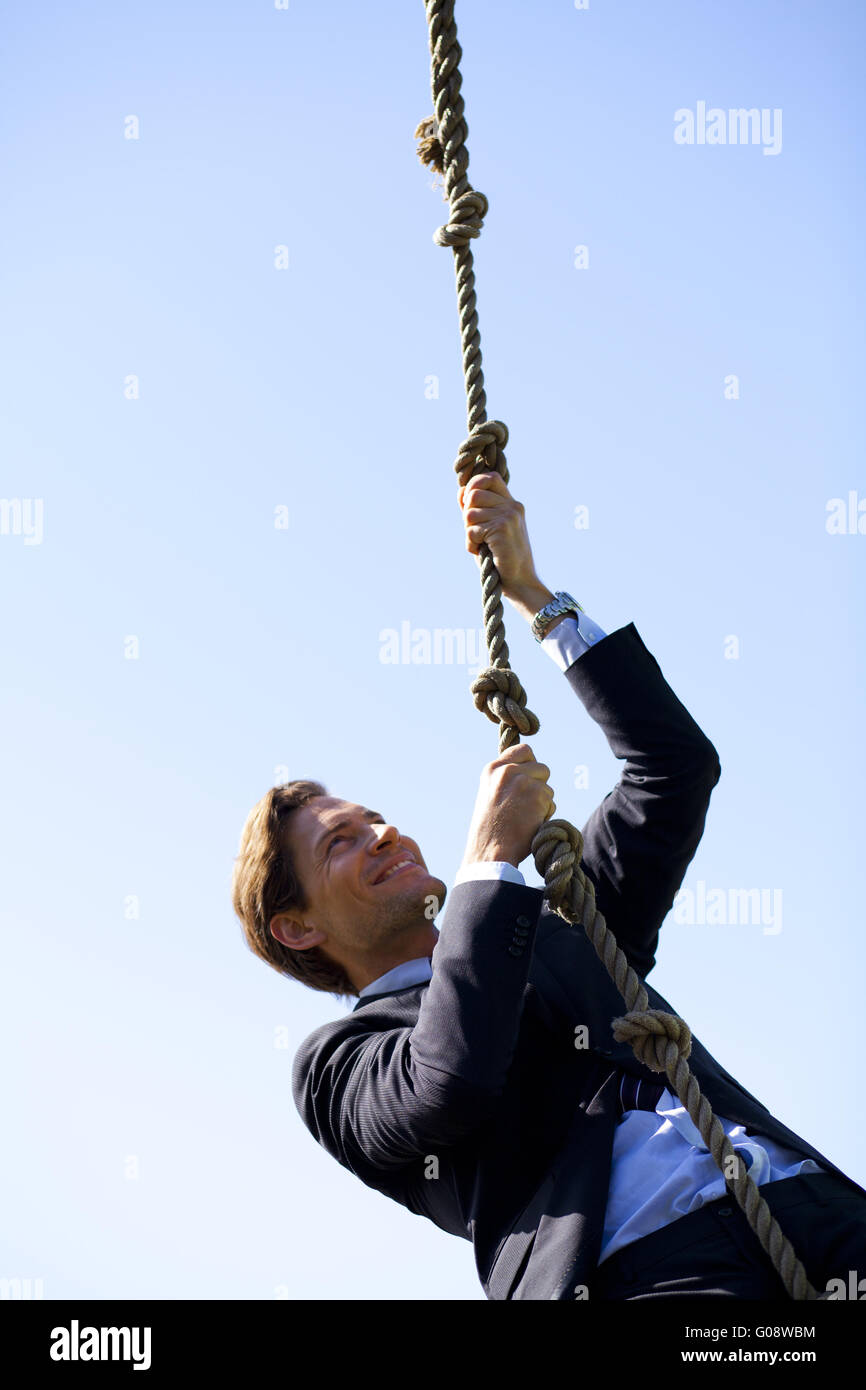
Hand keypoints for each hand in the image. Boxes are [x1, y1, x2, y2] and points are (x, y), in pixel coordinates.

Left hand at [458, 472, 540, 603]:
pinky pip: (472, 529)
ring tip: (480, 544)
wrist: (519, 580)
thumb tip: (460, 491)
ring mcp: (508, 516)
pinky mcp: (502, 528)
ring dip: (469, 532)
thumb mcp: (489, 528)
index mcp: (512, 503)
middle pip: (474, 494)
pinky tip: (480, 551)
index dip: (473, 486)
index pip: (489, 477)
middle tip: (476, 532)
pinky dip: (471, 544)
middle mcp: (512, 506)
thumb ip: (477, 509)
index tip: (469, 505)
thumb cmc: (501, 557)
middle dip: (468, 515)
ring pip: (470, 512)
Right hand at [460, 743, 555, 868]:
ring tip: (523, 818)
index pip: (524, 750)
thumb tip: (529, 772)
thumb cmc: (489, 830)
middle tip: (526, 805)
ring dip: (542, 803)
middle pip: (541, 768)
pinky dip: (545, 816)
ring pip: (548, 788)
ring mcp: (524, 781)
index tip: (530, 777)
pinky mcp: (538, 796)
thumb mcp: (489, 795)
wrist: (489, 852)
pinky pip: (551, 803)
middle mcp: (508, 771)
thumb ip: (506, 780)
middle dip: (539, 786)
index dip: (531, 764)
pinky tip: (529, 825)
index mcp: (492, 769)